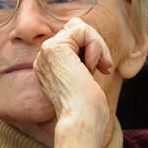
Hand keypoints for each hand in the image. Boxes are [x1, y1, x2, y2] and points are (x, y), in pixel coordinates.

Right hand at [32, 18, 114, 147]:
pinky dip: (96, 45)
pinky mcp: (54, 48)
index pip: (72, 38)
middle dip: (95, 44)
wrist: (82, 120)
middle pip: (75, 29)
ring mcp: (46, 52)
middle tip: (104, 67)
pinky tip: (93, 65)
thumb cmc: (88, 107)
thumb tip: (93, 40)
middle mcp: (43, 57)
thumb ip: (83, 58)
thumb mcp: (85, 77)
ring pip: (79, 27)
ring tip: (99, 66)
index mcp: (48, 65)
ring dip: (97, 45)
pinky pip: (83, 30)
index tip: (103, 69)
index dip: (92, 48)